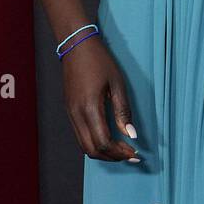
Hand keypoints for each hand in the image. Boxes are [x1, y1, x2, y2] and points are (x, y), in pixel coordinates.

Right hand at [61, 36, 139, 162]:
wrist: (76, 46)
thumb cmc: (99, 61)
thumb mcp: (117, 84)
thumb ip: (123, 112)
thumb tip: (131, 135)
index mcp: (89, 108)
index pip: (104, 142)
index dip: (120, 152)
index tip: (134, 153)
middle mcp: (76, 115)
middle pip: (92, 150)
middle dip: (112, 157)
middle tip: (130, 155)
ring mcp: (70, 114)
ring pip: (84, 146)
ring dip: (103, 152)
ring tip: (120, 150)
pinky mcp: (69, 111)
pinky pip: (80, 136)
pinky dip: (94, 144)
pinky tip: (108, 139)